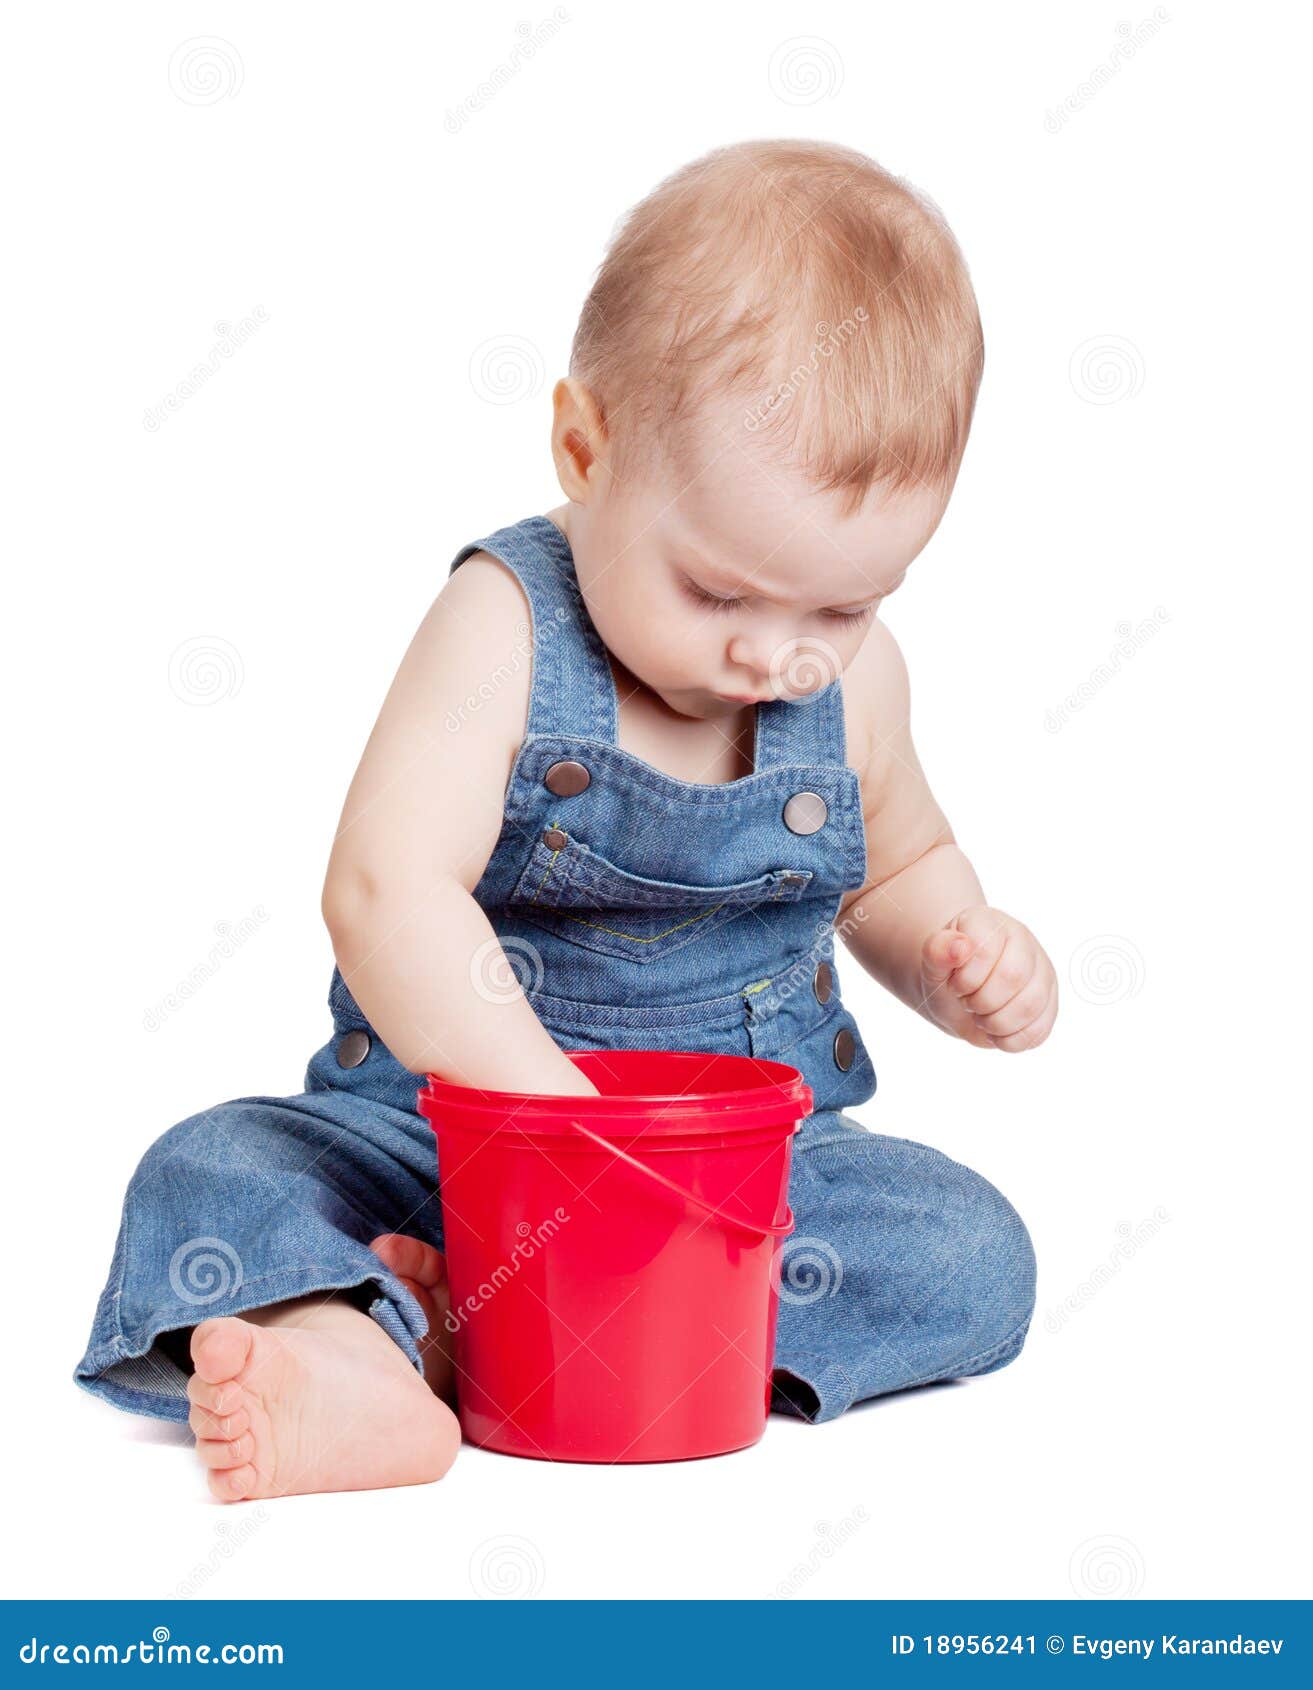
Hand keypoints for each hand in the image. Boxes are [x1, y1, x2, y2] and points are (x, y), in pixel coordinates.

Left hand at [919, 906, 1057, 1051]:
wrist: (957, 996)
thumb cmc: (946, 975)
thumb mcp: (931, 963)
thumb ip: (937, 951)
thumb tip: (959, 946)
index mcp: (992, 923)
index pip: (986, 950)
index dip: (966, 979)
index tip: (955, 984)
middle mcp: (1024, 942)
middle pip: (1013, 977)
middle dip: (981, 1001)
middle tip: (967, 1002)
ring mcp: (1042, 973)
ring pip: (1030, 1005)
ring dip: (995, 1023)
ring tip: (980, 1016)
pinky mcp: (1050, 1004)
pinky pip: (1038, 1031)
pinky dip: (1008, 1040)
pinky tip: (994, 1031)